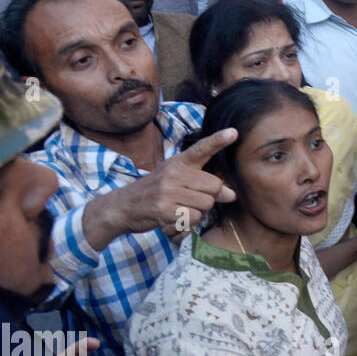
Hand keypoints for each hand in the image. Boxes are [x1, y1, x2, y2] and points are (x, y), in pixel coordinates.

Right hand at [94, 128, 237, 245]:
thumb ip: (204, 184)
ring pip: (206, 205)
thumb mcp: (178, 181)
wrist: (122, 206)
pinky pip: (193, 218)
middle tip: (191, 200)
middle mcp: (173, 173)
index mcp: (178, 162)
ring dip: (199, 213)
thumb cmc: (157, 192)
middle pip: (214, 186)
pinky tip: (174, 219)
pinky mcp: (163, 209)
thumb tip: (232, 195)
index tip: (234, 132)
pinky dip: (188, 223)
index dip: (218, 140)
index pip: (201, 149)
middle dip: (210, 197)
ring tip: (181, 209)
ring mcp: (167, 191)